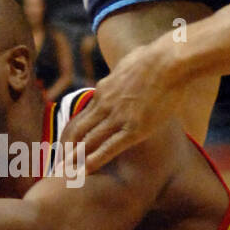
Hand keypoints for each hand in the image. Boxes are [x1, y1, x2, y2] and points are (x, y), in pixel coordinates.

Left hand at [62, 38, 179, 172]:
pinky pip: (109, 148)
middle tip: (60, 163)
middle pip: (78, 130)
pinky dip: (94, 161)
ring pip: (88, 141)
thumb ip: (124, 72)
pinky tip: (84, 172)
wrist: (169, 60)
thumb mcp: (130, 62)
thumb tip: (127, 67)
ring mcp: (117, 117)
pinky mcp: (133, 128)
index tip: (67, 144)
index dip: (73, 132)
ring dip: (75, 158)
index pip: (82, 115)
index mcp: (104, 90)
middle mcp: (104, 104)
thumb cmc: (157, 57)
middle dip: (67, 148)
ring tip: (65, 173)